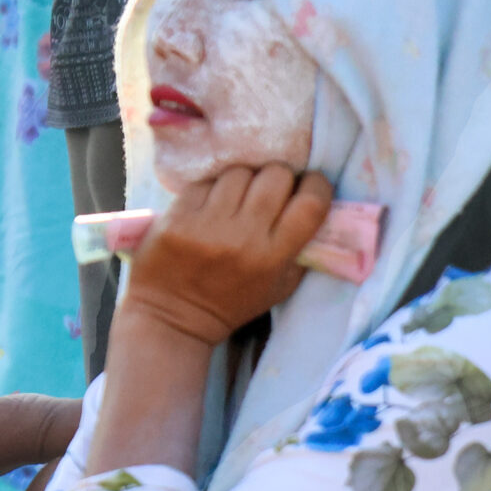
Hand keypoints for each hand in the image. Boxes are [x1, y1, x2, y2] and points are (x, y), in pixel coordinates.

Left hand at [115, 166, 331, 346]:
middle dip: (278, 178)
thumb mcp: (280, 286)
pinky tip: (209, 206)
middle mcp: (242, 237)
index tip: (308, 184)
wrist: (172, 317)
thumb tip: (319, 203)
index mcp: (273, 257)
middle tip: (269, 190)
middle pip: (275, 176)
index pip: (310, 203)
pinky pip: (205, 182)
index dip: (315, 185)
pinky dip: (211, 189)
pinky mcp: (178, 217)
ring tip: (237, 198)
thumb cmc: (232, 302)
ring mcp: (207, 225)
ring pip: (239, 172)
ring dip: (243, 180)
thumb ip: (303, 249)